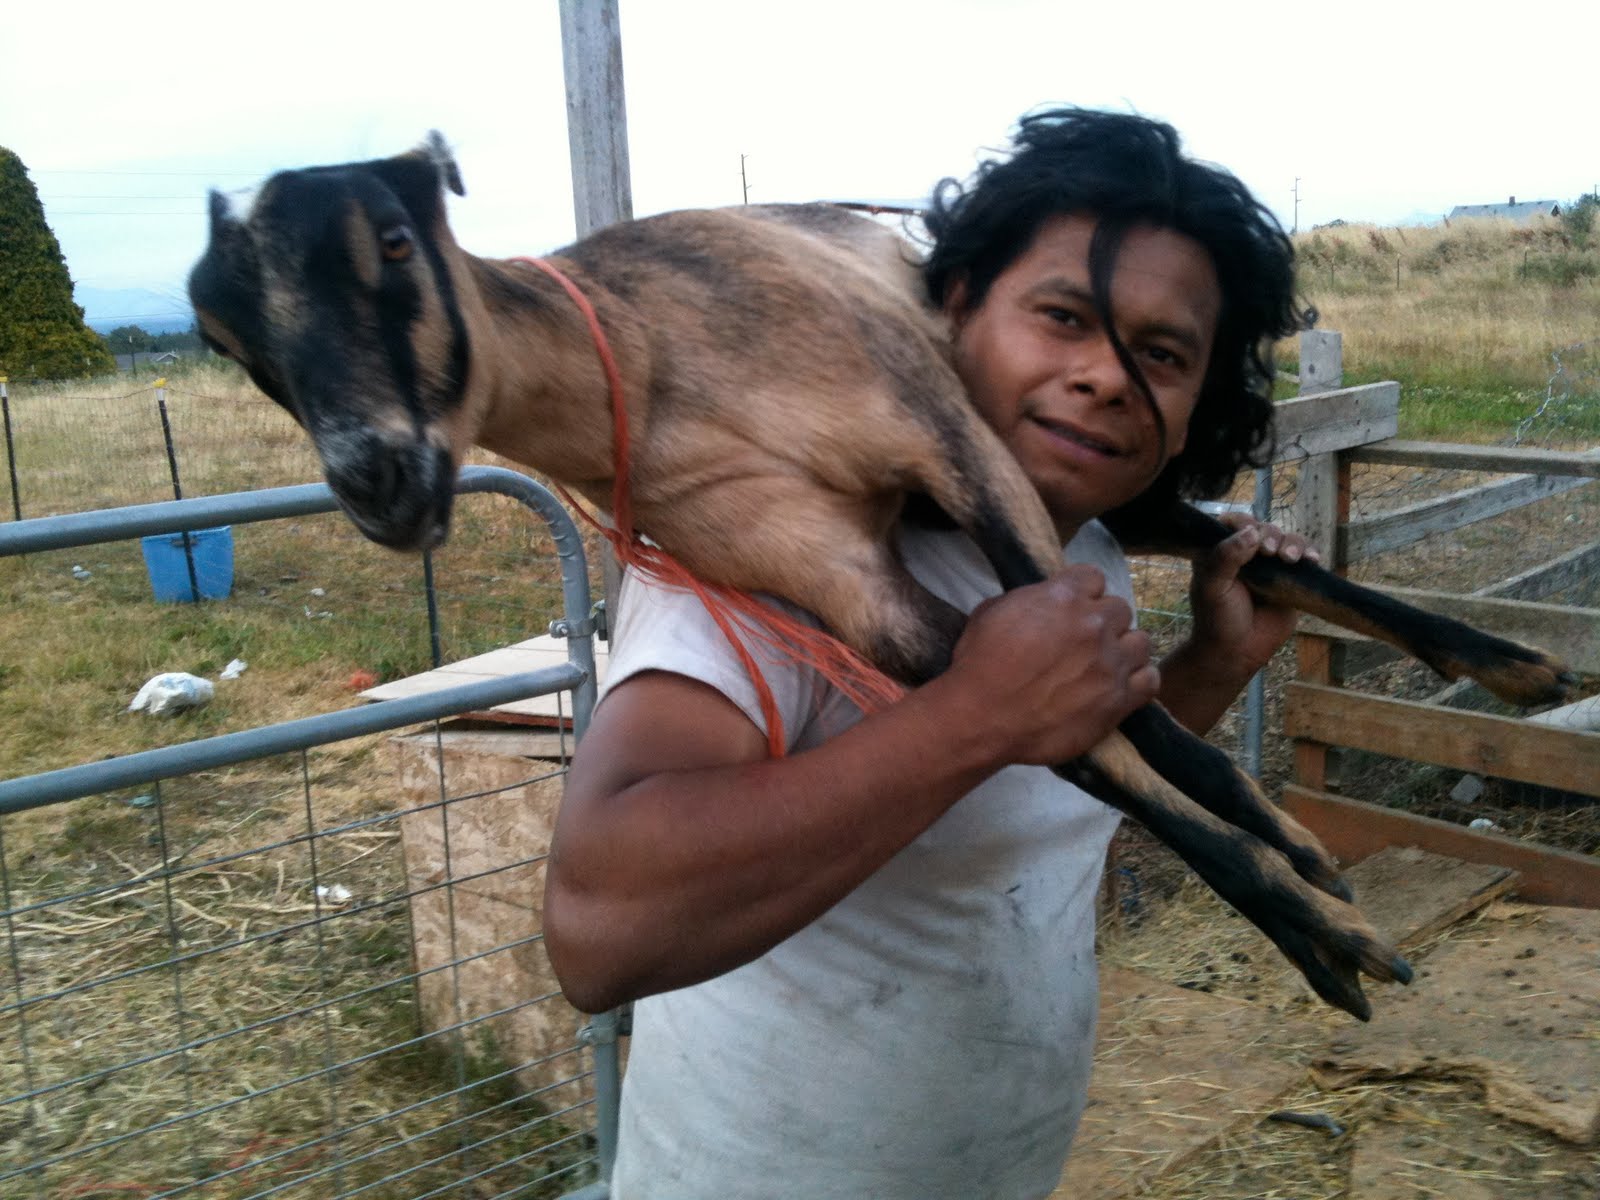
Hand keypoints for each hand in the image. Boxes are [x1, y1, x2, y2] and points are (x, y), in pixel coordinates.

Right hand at [942, 564, 1158, 764]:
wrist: (982, 717)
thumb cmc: (978, 664)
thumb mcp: (992, 611)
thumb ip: (1028, 600)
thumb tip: (1041, 602)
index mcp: (1064, 597)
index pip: (1094, 577)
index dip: (1083, 592)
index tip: (1072, 607)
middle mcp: (1094, 625)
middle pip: (1120, 609)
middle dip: (1104, 621)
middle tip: (1084, 640)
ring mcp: (1110, 663)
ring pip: (1141, 642)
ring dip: (1124, 649)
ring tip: (1105, 664)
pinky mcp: (1118, 699)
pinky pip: (1150, 680)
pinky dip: (1139, 679)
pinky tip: (1122, 684)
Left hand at [1189, 514, 1319, 673]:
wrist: (1237, 652)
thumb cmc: (1218, 619)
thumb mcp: (1212, 587)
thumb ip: (1226, 557)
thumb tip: (1251, 532)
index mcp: (1220, 551)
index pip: (1232, 522)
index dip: (1244, 522)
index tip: (1251, 535)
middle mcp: (1246, 555)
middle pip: (1264, 528)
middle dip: (1271, 535)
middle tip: (1270, 552)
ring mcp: (1270, 567)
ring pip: (1287, 540)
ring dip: (1293, 543)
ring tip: (1291, 559)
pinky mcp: (1290, 580)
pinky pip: (1304, 559)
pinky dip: (1310, 554)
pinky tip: (1312, 560)